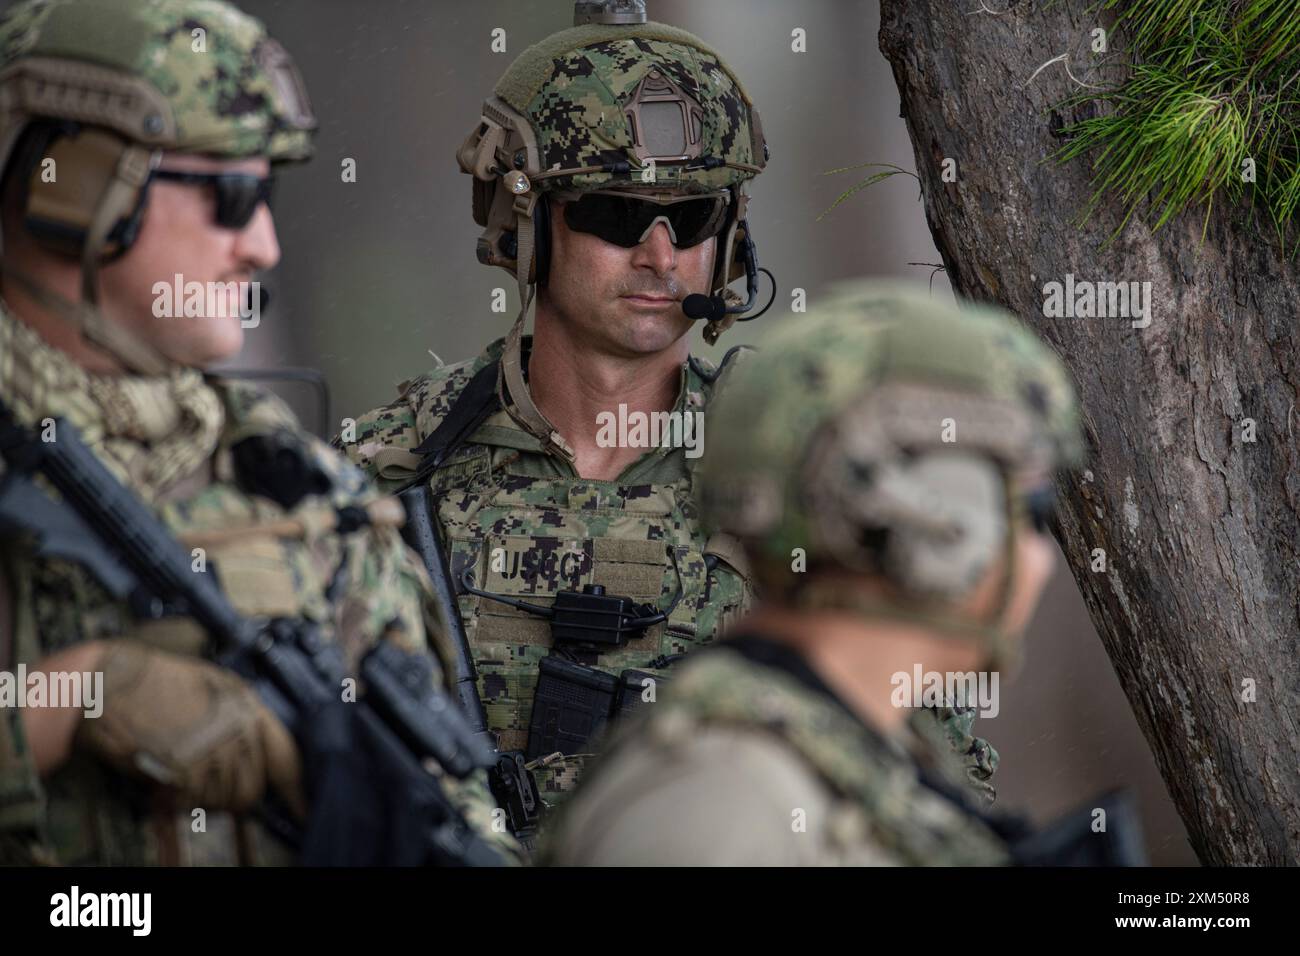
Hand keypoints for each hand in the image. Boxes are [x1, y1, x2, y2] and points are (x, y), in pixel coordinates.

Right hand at [74, 640, 304, 816]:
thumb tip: (250, 753)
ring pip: (224, 799)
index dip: (295, 788)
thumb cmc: (154, 680)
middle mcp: (236, 729)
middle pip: (253, 788)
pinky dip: (179, 802)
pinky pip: (192, 802)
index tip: (302, 807)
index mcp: (247, 706)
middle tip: (212, 791)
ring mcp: (211, 750)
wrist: (110, 681)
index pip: (285, 756)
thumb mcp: (211, 684)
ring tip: (183, 783)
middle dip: (235, 796)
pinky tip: (166, 787)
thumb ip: (236, 716)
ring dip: (205, 800)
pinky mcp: (184, 768)